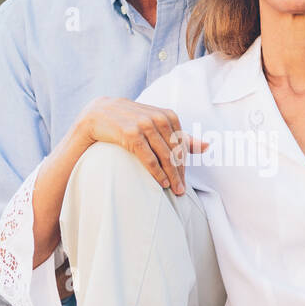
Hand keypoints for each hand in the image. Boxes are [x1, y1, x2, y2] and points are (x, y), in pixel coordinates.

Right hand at [79, 98, 206, 193]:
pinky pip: (149, 157)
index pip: (181, 144)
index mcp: (167, 115)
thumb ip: (180, 135)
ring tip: (175, 190)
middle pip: (174, 151)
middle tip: (182, 191)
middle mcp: (157, 118)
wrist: (97, 114)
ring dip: (172, 175)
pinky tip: (162, 182)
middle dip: (180, 173)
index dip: (184, 164)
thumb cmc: (129, 121)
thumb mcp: (155, 124)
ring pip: (164, 155)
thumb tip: (207, 146)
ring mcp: (144, 124)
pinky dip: (157, 172)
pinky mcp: (130, 134)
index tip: (184, 180)